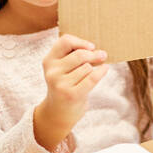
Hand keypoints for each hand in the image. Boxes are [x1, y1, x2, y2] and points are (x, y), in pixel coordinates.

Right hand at [34, 34, 106, 150]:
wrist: (59, 111)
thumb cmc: (65, 83)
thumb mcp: (62, 67)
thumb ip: (73, 54)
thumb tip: (96, 49)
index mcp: (48, 60)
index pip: (65, 41)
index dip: (81, 41)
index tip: (91, 46)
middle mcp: (52, 72)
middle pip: (79, 55)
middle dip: (94, 54)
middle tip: (103, 55)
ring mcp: (60, 84)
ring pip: (87, 67)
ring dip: (94, 68)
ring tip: (92, 73)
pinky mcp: (71, 95)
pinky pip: (92, 78)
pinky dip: (101, 72)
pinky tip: (104, 69)